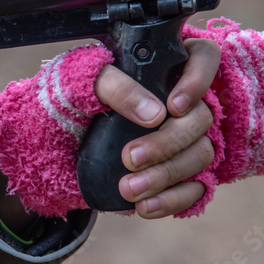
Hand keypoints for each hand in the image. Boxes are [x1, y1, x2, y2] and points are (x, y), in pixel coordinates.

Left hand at [94, 37, 220, 217]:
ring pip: (201, 154)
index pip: (204, 57)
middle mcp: (185, 101)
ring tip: (129, 188)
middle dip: (167, 143)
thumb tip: (154, 114)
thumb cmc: (76, 97)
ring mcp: (187, 138)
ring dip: (166, 175)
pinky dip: (171, 200)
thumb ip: (116, 86)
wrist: (58, 139)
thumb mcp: (87, 82)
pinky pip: (194, 188)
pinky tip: (145, 206)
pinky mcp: (182, 171)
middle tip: (130, 157)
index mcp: (168, 66)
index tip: (172, 107)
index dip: (198, 81)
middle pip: (202, 117)